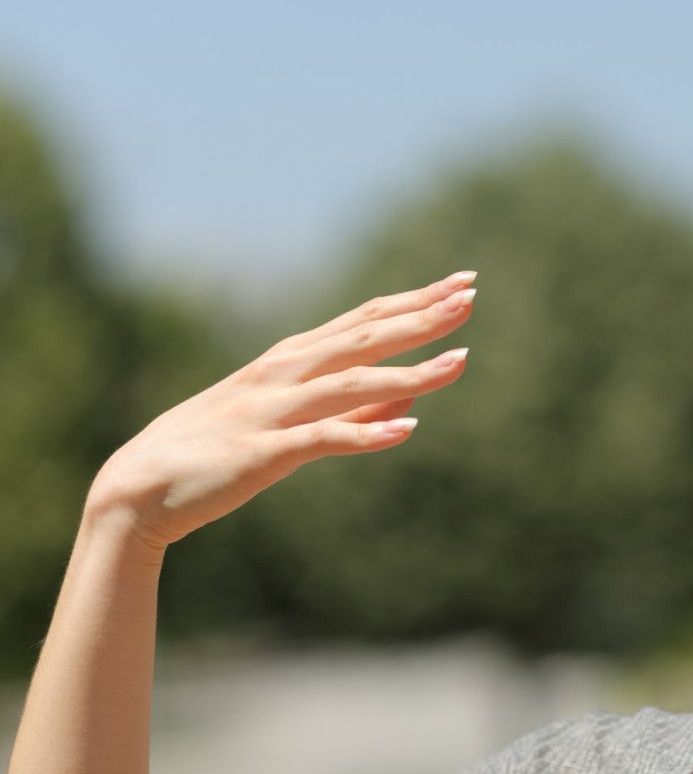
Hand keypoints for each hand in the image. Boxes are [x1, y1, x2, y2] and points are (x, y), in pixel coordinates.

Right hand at [88, 271, 477, 550]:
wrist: (140, 489)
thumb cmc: (220, 450)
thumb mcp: (293, 420)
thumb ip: (355, 405)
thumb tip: (414, 391)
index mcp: (292, 359)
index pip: (365, 319)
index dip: (415, 300)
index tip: (461, 284)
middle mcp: (285, 373)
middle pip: (364, 336)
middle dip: (421, 317)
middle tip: (470, 297)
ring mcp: (273, 410)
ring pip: (352, 382)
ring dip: (410, 371)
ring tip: (460, 364)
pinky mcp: (262, 452)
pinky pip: (322, 439)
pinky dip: (365, 433)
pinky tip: (405, 431)